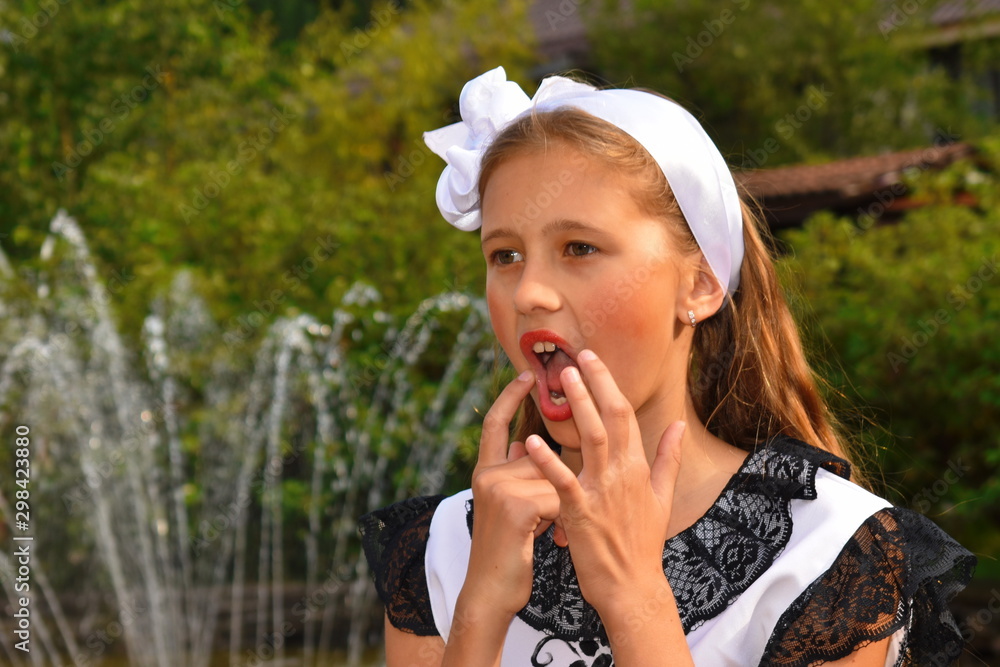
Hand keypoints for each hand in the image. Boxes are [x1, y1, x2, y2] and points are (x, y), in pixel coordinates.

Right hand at [461, 369, 559, 617]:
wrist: (491, 593)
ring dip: (559, 504)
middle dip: (553, 482)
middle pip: (538, 454)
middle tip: (540, 517)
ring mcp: (498, 488)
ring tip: (540, 534)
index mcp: (486, 472)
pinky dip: (560, 516)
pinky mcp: (514, 505)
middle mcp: (487, 474)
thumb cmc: (508, 550)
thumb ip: (515, 472)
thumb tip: (522, 443)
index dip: (510, 397)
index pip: (495, 423)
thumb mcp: (510, 504)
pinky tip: (546, 538)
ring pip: (553, 474)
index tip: (526, 374)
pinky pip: (556, 494)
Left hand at [525, 349, 684, 613]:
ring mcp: (603, 492)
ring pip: (592, 439)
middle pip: (611, 418)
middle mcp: (623, 473)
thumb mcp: (662, 497)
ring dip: (578, 407)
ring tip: (561, 380)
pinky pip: (563, 481)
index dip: (608, 384)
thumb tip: (678, 425)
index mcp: (638, 467)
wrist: (632, 586)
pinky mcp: (582, 513)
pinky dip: (547, 461)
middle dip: (594, 384)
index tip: (592, 359)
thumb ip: (668, 458)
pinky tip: (530, 441)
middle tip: (575, 355)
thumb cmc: (643, 543)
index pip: (625, 415)